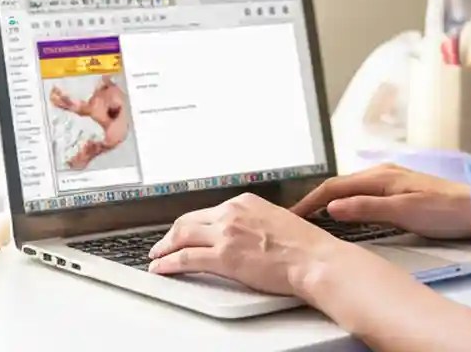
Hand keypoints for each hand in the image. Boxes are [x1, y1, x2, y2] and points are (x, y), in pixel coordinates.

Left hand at [148, 193, 360, 296]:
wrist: (314, 259)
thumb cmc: (304, 246)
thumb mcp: (275, 219)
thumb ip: (254, 222)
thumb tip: (244, 234)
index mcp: (244, 202)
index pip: (207, 212)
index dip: (190, 225)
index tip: (184, 233)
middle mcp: (231, 213)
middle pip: (188, 221)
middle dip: (171, 235)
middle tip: (162, 246)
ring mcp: (226, 233)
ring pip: (182, 237)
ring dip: (164, 249)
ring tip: (156, 258)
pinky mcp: (223, 256)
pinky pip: (186, 258)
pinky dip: (168, 264)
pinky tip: (161, 269)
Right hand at [290, 163, 470, 239]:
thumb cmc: (445, 211)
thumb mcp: (404, 211)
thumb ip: (367, 208)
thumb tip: (331, 207)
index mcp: (380, 176)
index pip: (334, 187)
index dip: (310, 201)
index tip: (291, 216)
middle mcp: (382, 174)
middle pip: (339, 187)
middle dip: (314, 201)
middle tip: (295, 219)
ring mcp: (390, 182)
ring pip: (350, 191)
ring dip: (329, 203)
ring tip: (312, 219)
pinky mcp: (398, 193)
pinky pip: (362, 197)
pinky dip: (346, 205)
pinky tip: (343, 216)